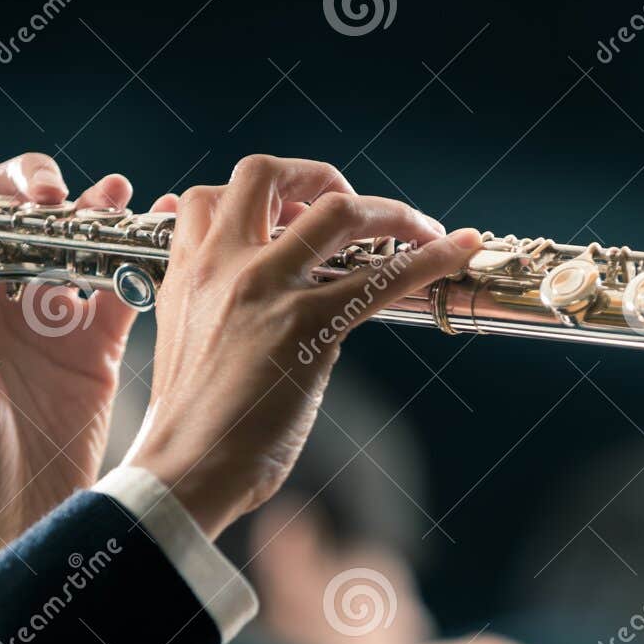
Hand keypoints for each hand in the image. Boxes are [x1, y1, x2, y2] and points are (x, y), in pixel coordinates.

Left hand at [0, 153, 171, 586]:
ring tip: (113, 198)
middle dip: (31, 189)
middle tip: (51, 199)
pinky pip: (118, 288)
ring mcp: (51, 319)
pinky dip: (137, 255)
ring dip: (90, 209)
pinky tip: (156, 227)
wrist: (12, 527)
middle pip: (13, 214)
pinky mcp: (97, 346)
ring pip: (71, 239)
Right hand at [120, 154, 482, 537]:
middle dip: (316, 174)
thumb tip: (269, 311)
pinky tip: (459, 250)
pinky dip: (429, 257)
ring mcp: (268, 289)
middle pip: (265, 174)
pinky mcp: (309, 325)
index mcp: (188, 272)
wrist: (184, 469)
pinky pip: (383, 275)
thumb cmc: (189, 427)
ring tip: (418, 227)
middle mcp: (223, 266)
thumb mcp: (188, 345)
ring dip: (388, 210)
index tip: (293, 212)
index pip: (210, 196)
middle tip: (350, 201)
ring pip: (337, 211)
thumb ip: (218, 311)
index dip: (259, 195)